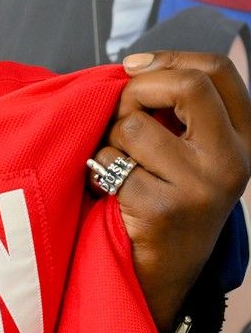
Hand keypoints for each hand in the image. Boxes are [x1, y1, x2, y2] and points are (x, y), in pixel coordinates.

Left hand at [94, 51, 250, 331]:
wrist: (158, 275)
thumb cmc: (159, 196)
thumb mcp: (182, 150)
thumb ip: (171, 110)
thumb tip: (130, 65)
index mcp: (241, 138)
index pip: (218, 70)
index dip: (169, 57)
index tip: (132, 66)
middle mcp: (232, 162)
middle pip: (186, 85)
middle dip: (135, 91)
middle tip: (117, 116)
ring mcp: (202, 188)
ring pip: (134, 126)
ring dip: (109, 140)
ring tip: (118, 165)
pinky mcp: (164, 210)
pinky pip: (110, 163)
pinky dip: (96, 171)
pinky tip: (110, 192)